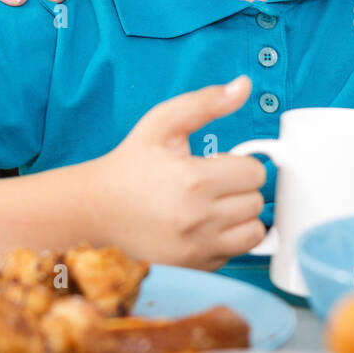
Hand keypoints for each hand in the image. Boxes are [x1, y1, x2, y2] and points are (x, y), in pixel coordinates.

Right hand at [89, 75, 266, 268]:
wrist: (96, 208)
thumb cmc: (131, 163)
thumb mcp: (163, 122)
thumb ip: (206, 102)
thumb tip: (244, 85)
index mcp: (194, 180)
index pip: (255, 173)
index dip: (240, 163)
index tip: (220, 163)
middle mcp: (198, 219)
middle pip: (256, 203)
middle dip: (240, 189)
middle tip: (212, 182)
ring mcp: (196, 248)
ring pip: (253, 233)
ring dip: (241, 217)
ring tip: (214, 204)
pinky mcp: (194, 267)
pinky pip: (235, 254)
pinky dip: (227, 240)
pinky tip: (203, 225)